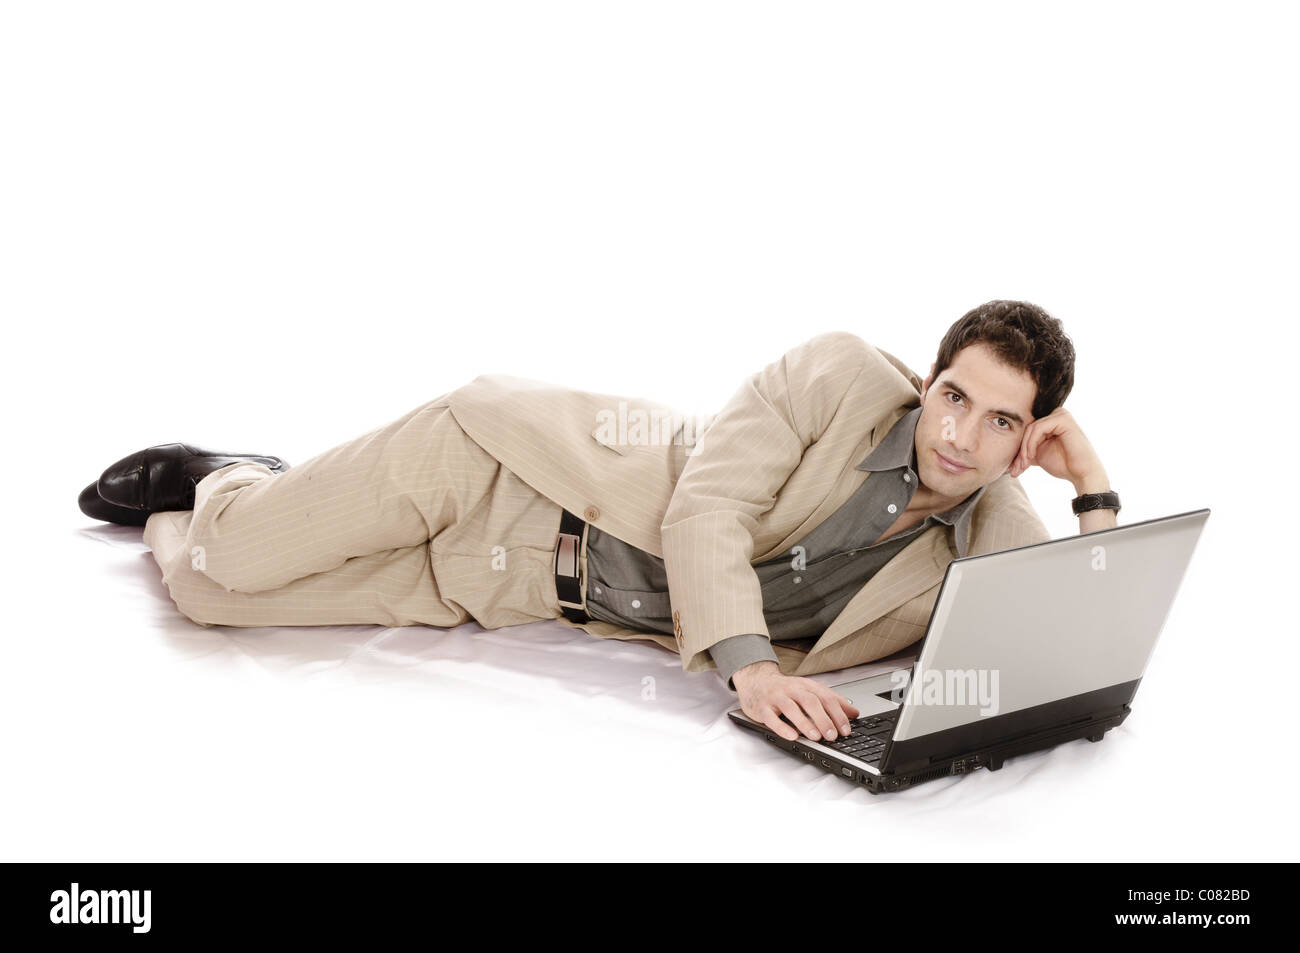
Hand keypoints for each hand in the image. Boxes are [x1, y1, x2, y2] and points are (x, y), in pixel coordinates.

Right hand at [733, 661, 858, 742]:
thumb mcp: (809, 691)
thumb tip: (854, 713)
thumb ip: (831, 701)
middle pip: (810, 701)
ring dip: (805, 723)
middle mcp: (792, 689)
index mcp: (806, 685)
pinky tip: (792, 736)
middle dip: (823, 719)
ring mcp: (776, 698)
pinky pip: (772, 718)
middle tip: (833, 735)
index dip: (837, 714)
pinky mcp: (762, 708)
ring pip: (791, 708)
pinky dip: (782, 728)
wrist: (755, 681)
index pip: (825, 697)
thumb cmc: (785, 689)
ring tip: (816, 737)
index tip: (846, 730)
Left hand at [1007, 406, 1106, 489]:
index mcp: (1051, 421)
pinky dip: (1031, 443)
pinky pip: (1038, 428)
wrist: (1081, 474)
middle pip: (1027, 429)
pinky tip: (1031, 456)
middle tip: (1015, 469)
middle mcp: (1056, 414)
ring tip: (1024, 465)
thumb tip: (1005, 452)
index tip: (1013, 468)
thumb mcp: (1038, 454)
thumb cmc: (1063, 465)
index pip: (1027, 430)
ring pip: (1031, 429)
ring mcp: (1061, 415)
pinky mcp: (1064, 419)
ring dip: (1024, 449)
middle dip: (1020, 450)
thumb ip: (1025, 448)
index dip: (1019, 449)